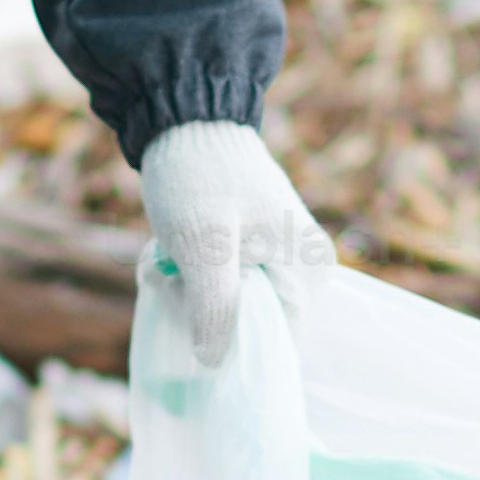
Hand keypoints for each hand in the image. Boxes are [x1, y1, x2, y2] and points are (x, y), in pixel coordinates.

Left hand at [134, 119, 332, 364]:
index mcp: (310, 269)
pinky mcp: (261, 241)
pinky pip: (231, 280)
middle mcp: (309, 264)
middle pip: (256, 321)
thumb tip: (216, 362)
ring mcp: (286, 252)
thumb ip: (216, 306)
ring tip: (170, 262)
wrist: (184, 117)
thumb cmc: (197, 180)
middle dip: (208, 312)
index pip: (278, 339)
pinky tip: (176, 255)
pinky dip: (199, 275)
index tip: (190, 320)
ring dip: (197, 294)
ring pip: (237, 302)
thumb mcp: (203, 246)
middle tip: (172, 280)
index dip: (232, 342)